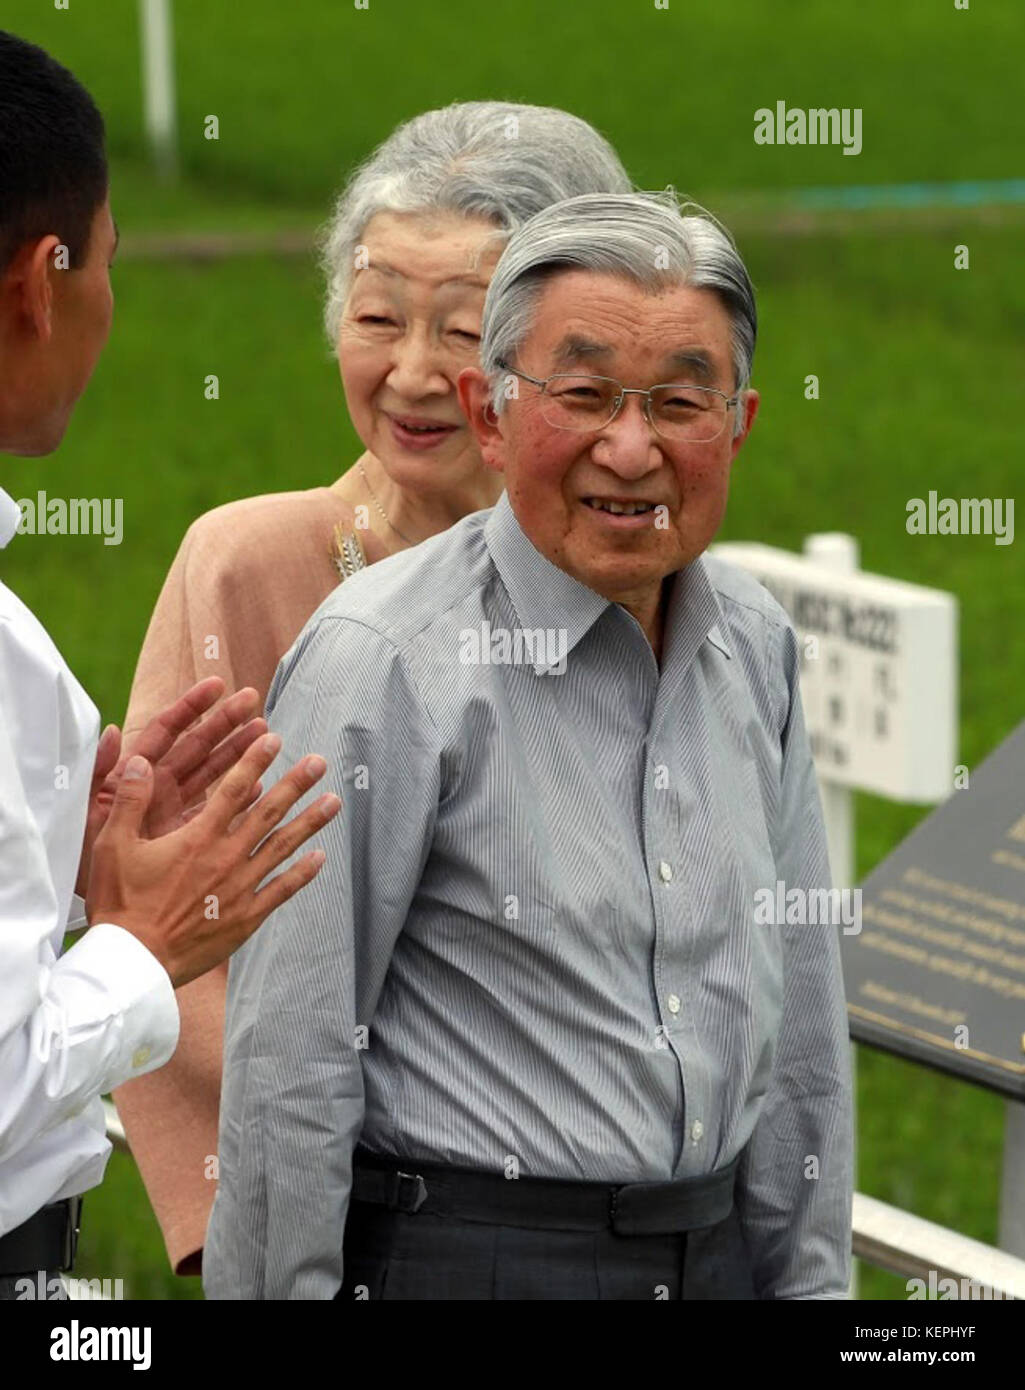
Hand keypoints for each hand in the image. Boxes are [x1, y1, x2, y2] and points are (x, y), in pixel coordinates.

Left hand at [76, 678, 265, 896]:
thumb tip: (115, 732)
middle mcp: (160, 790)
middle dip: (226, 722)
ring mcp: (180, 812)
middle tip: (254, 700)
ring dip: (240, 754)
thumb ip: (99, 773)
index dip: (191, 707)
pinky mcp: (193, 837)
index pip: (166, 732)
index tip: (217, 686)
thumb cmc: (86, 865)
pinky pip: (223, 812)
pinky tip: (265, 786)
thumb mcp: (87, 817)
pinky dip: (244, 798)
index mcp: (135, 777)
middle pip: (198, 747)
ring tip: (267, 733)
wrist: (102, 914)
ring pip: (215, 774)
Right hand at [85, 733, 341, 987]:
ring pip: (283, 847)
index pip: (233, 789)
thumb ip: (130, 801)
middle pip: (269, 813)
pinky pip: (282, 891)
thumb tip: (139, 762)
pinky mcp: (247, 918)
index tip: (274, 739)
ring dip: (310, 822)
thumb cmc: (121, 904)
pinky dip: (303, 873)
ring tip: (334, 801)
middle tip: (320, 762)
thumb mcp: (113, 846)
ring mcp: (241, 888)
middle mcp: (226, 857)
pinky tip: (321, 857)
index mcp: (197, 837)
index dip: (255, 761)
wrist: (134, 962)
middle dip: (296, 784)